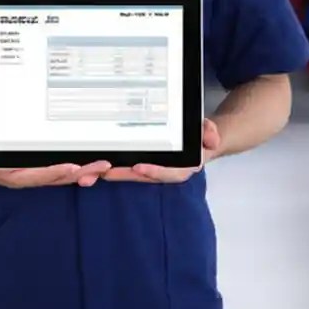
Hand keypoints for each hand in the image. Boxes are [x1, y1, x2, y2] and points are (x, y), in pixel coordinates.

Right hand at [0, 132, 111, 187]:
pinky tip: (93, 167)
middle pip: (55, 177)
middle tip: (102, 166)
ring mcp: (32, 172)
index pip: (34, 174)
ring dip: (83, 171)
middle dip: (80, 173)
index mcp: (8, 174)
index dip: (53, 172)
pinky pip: (59, 169)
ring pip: (61, 174)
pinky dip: (77, 168)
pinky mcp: (37, 167)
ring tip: (104, 167)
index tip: (71, 168)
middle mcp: (24, 176)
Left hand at [103, 119, 221, 183]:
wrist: (202, 141)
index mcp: (186, 166)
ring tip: (98, 171)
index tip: (140, 168)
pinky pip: (131, 168)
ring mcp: (156, 168)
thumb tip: (211, 140)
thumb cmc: (202, 138)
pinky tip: (101, 166)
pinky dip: (117, 168)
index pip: (171, 173)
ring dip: (117, 174)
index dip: (156, 172)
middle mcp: (169, 171)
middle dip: (127, 176)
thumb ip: (211, 134)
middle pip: (146, 177)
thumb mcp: (210, 132)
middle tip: (108, 171)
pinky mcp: (146, 165)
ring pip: (135, 174)